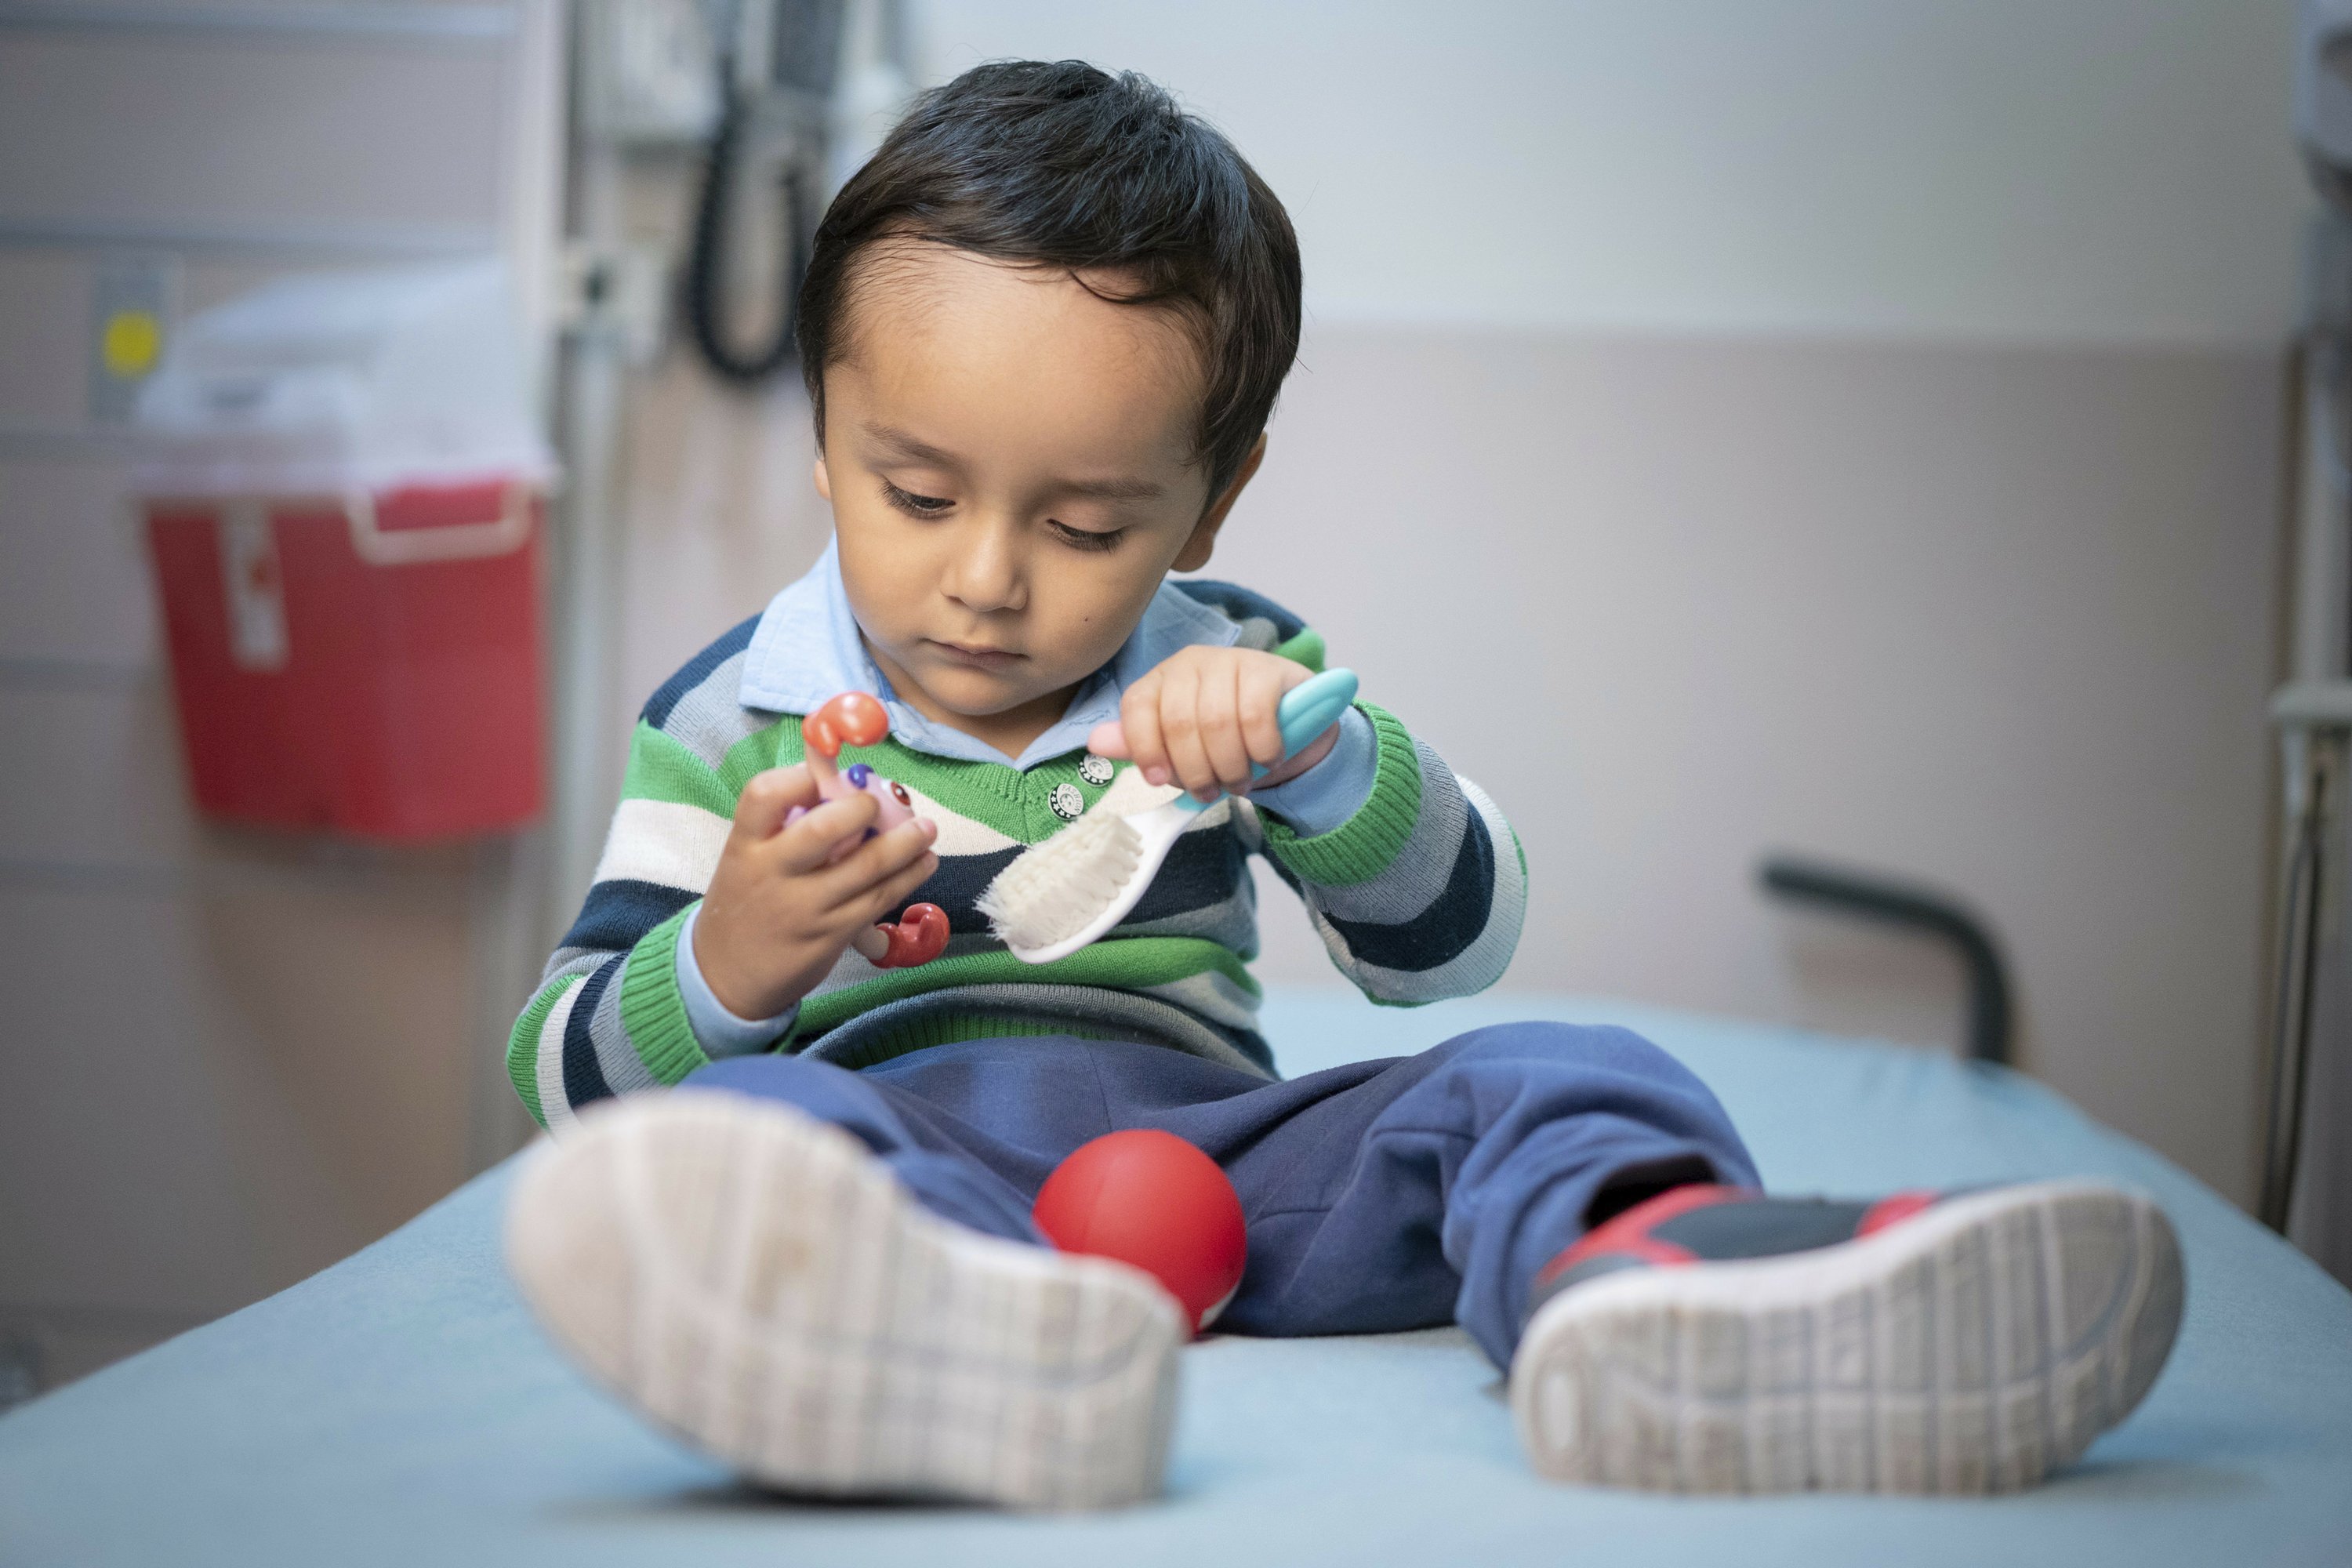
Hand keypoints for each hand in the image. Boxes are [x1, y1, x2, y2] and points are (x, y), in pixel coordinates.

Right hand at [693, 764, 939, 1018]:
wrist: (725, 976)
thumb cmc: (745, 902)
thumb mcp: (747, 859)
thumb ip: (784, 826)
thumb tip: (837, 778)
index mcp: (745, 845)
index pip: (765, 794)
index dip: (801, 776)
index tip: (827, 773)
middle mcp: (772, 872)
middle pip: (824, 828)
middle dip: (862, 808)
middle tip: (883, 803)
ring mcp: (804, 906)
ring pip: (866, 866)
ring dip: (906, 843)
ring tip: (927, 829)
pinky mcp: (832, 934)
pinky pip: (877, 899)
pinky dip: (907, 877)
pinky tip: (923, 863)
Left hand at [1088, 646, 1338, 803]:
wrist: (1290, 720)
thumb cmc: (1225, 735)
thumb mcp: (1180, 748)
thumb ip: (1142, 746)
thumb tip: (1096, 743)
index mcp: (1160, 680)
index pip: (1137, 707)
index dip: (1144, 748)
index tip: (1159, 781)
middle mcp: (1189, 663)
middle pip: (1179, 722)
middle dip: (1196, 770)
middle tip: (1211, 793)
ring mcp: (1229, 661)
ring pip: (1217, 722)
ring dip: (1230, 765)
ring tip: (1240, 783)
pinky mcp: (1266, 669)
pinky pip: (1256, 715)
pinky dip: (1261, 749)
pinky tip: (1268, 759)